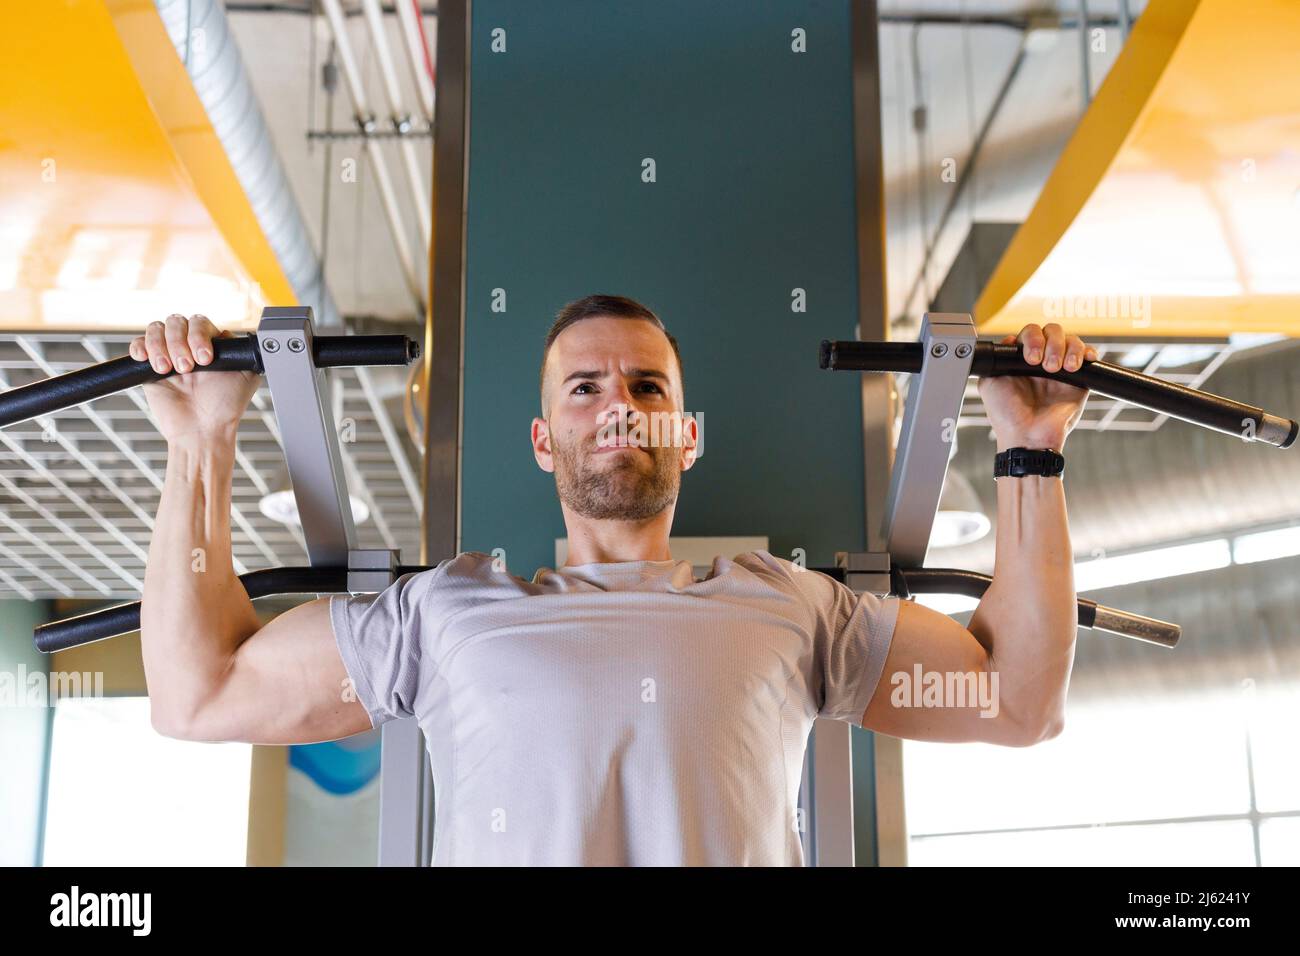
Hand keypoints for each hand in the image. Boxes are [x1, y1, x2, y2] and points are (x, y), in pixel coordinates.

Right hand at [130, 314, 260, 443]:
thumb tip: (227, 332)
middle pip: (177, 321)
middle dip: (179, 343)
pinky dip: (139, 347)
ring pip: (156, 328)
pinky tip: (147, 361)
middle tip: (187, 368)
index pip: (200, 322)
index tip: (205, 359)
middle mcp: (189, 346)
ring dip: (160, 346)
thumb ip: (241, 351)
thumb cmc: (225, 407)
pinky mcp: (148, 367)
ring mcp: (168, 354)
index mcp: (211, 344)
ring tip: (167, 370)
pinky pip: (138, 344)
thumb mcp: (246, 376)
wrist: (201, 430)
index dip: (199, 335)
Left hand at [977, 322, 1096, 450]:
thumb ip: (997, 359)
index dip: (1033, 339)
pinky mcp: (1079, 380)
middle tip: (1046, 366)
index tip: (1031, 357)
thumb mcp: (989, 384)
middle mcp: (1042, 361)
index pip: (1031, 333)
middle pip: (1052, 331)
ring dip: (1068, 349)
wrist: (1028, 437)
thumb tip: (1010, 339)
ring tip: (1060, 370)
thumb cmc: (1007, 416)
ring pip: (1071, 340)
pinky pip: (1088, 355)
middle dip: (1051, 343)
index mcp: (1021, 360)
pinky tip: (1079, 364)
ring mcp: (1062, 369)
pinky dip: (1087, 352)